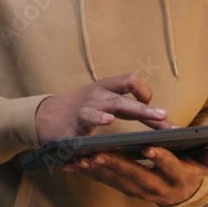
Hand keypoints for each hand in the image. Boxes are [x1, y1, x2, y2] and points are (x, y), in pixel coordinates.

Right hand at [35, 73, 173, 143]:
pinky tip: (100, 125)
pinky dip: (92, 124)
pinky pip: (83, 124)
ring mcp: (83, 109)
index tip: (155, 109)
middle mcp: (96, 95)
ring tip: (126, 116)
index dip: (144, 91)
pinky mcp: (71, 125)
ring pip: (105, 108)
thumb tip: (156, 116)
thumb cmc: (79, 108)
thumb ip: (124, 105)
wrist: (43, 116)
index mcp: (105, 88)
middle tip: (163, 117)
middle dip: (144, 111)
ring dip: (118, 113)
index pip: (130, 81)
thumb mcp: (100, 99)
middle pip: (123, 100)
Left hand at [64, 141, 207, 206]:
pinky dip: (89, 172)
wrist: (182, 190)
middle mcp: (155, 187)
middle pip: (134, 175)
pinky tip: (72, 164)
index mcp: (176, 177)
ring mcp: (137, 189)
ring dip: (97, 170)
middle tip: (99, 152)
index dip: (159, 157)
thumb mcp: (207, 161)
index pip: (168, 166)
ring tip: (80, 158)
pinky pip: (105, 180)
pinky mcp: (124, 187)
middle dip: (116, 164)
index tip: (149, 146)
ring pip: (115, 179)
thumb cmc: (194, 168)